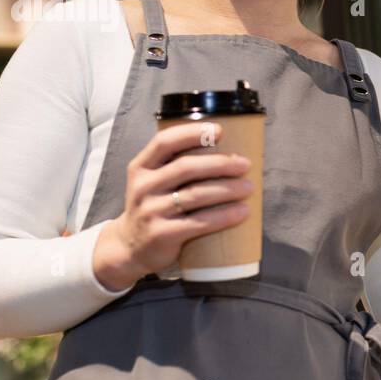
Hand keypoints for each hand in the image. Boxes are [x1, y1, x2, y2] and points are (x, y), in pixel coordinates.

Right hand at [93, 121, 255, 290]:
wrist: (131, 248)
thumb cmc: (155, 207)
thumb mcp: (154, 182)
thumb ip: (176, 165)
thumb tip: (226, 151)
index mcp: (141, 167)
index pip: (165, 142)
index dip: (192, 133)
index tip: (220, 130)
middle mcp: (143, 187)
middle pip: (186, 167)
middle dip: (220, 163)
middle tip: (245, 165)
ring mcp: (150, 211)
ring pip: (195, 194)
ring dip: (227, 189)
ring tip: (249, 187)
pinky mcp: (162, 234)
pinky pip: (199, 222)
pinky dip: (224, 216)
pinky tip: (242, 211)